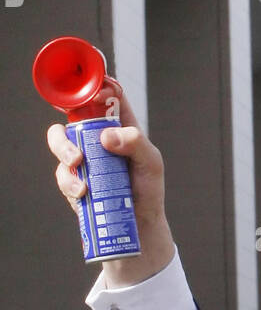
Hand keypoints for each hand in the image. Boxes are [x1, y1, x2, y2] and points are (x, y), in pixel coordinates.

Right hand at [47, 81, 174, 286]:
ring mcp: (85, 158)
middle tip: (77, 148)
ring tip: (78, 167)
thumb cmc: (148, 188)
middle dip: (68, 126)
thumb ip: (135, 143)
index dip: (97, 85)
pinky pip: (62, 173)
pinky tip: (82, 192)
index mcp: (121, 126)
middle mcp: (99, 138)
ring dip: (63, 152)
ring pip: (60, 142)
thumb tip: (105, 136)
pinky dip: (69, 181)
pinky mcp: (75, 179)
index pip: (107, 97)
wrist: (137, 224)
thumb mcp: (151, 162)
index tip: (89, 86)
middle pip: (73, 117)